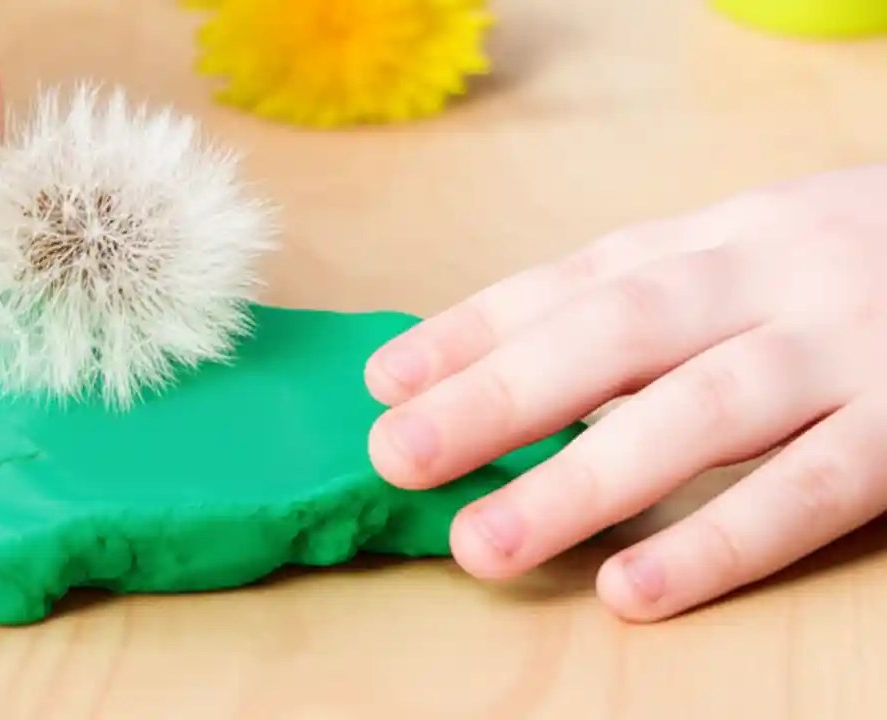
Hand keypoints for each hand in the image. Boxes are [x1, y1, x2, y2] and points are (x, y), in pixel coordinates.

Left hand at [365, 164, 886, 620]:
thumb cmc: (856, 268)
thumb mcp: (748, 258)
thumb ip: (644, 303)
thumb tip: (495, 365)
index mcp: (719, 237)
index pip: (575, 279)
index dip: (476, 328)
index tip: (389, 380)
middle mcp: (770, 278)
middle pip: (616, 335)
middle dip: (501, 396)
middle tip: (399, 455)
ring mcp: (844, 348)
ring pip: (699, 413)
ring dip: (582, 481)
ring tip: (484, 543)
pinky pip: (811, 489)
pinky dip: (720, 540)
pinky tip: (636, 586)